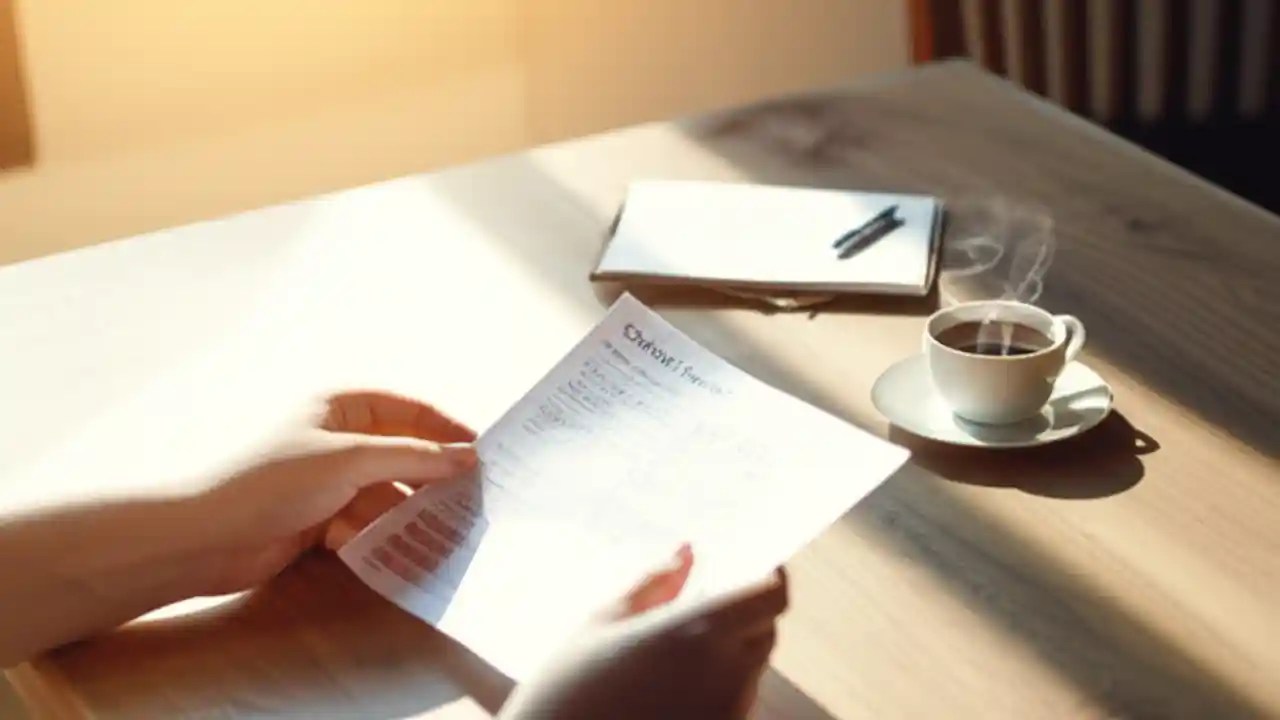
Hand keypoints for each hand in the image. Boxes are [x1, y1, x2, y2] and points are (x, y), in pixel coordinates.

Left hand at [186, 391, 477, 595]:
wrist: (205, 538)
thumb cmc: (272, 482)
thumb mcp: (350, 460)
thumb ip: (413, 457)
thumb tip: (468, 456)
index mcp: (339, 407)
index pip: (407, 409)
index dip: (445, 427)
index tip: (482, 453)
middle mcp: (336, 439)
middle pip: (400, 453)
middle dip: (434, 475)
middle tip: (475, 498)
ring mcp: (328, 482)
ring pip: (387, 492)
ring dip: (414, 511)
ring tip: (451, 530)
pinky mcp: (320, 520)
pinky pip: (367, 524)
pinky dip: (388, 535)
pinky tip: (413, 551)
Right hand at [501, 547, 786, 719]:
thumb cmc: (568, 687)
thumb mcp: (604, 621)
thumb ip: (655, 583)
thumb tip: (688, 552)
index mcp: (699, 631)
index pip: (771, 596)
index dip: (769, 577)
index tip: (751, 565)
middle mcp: (726, 675)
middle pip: (765, 631)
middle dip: (745, 613)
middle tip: (706, 602)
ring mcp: (726, 713)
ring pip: (750, 669)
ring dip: (731, 651)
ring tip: (679, 648)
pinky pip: (733, 703)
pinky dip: (718, 685)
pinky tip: (673, 683)